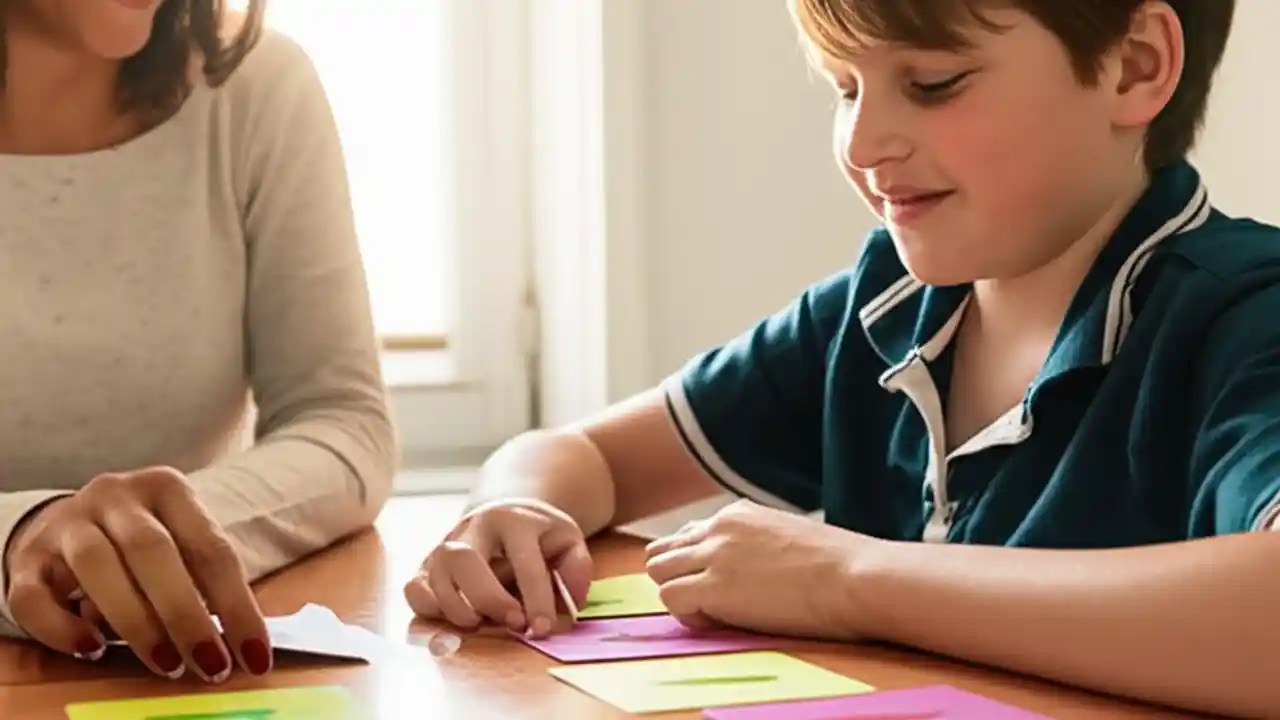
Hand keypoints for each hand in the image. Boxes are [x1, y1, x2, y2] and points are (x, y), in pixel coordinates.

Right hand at [4, 467, 269, 681]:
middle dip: (187, 614)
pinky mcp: (28, 558)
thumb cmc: (140, 545)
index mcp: (166, 488)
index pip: (211, 548)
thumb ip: (203, 581)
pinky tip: (93, 648)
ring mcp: (68, 523)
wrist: (65, 526)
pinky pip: (36, 596)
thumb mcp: (180, 544)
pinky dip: (64, 628)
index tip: (255, 655)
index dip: (238, 606)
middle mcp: (116, 495)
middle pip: (153, 551)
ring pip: (97, 566)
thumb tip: (237, 641)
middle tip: (210, 664)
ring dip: (136, 622)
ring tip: (166, 663)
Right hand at [404, 498, 592, 637]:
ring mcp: (445, 545)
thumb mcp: (567, 540)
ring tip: (482, 623)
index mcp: (513, 519)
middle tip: (513, 624)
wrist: (505, 513)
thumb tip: (572, 601)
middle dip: (488, 599)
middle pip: (465, 560)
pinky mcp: (427, 565)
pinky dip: (429, 608)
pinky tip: (453, 618)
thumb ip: (577, 567)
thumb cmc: (538, 536)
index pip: (524, 563)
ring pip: (437, 575)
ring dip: (459, 609)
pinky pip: (414, 588)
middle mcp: (473, 528)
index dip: (536, 600)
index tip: (543, 629)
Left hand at [644, 500, 870, 639]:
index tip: (722, 586)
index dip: (696, 565)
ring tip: (715, 613)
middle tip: (709, 602)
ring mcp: (714, 555)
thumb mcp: (788, 537)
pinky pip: (670, 599)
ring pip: (658, 572)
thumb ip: (757, 544)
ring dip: (678, 595)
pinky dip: (687, 615)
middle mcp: (719, 527)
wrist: (855, 577)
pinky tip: (720, 622)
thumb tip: (750, 570)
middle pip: (662, 551)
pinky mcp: (715, 586)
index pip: (688, 535)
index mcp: (738, 513)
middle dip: (677, 578)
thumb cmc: (839, 566)